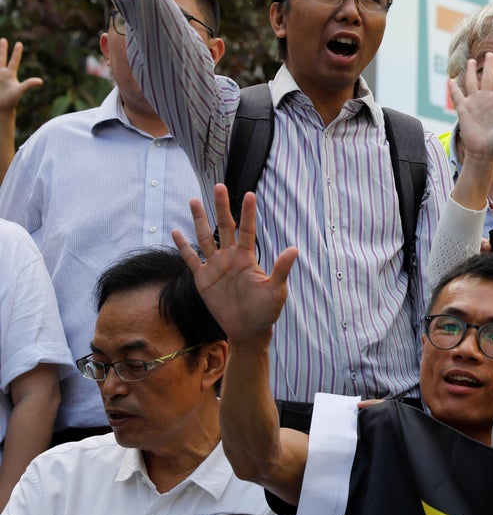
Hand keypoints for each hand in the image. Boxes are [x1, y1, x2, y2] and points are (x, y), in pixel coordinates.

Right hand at [0, 39, 41, 113]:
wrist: (1, 108)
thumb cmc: (12, 100)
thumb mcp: (20, 90)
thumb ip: (29, 84)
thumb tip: (40, 81)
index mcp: (10, 74)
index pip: (14, 61)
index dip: (16, 52)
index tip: (19, 43)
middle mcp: (2, 74)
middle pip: (1, 58)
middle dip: (1, 49)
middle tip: (3, 39)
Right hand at [172, 184, 297, 341]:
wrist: (248, 329)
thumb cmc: (265, 311)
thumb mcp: (276, 291)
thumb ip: (281, 270)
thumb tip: (294, 249)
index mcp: (247, 257)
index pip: (247, 230)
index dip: (248, 213)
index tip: (250, 194)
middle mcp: (230, 257)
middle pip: (224, 226)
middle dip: (221, 207)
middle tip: (218, 186)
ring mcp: (215, 266)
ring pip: (205, 237)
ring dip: (199, 220)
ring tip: (194, 200)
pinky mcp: (202, 279)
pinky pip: (191, 259)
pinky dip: (183, 247)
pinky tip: (176, 231)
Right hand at [449, 53, 492, 163]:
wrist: (485, 151)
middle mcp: (487, 98)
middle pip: (487, 77)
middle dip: (489, 65)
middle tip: (490, 53)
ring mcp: (474, 102)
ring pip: (472, 82)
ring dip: (471, 72)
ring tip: (472, 61)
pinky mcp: (464, 109)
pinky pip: (457, 96)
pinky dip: (453, 88)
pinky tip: (450, 80)